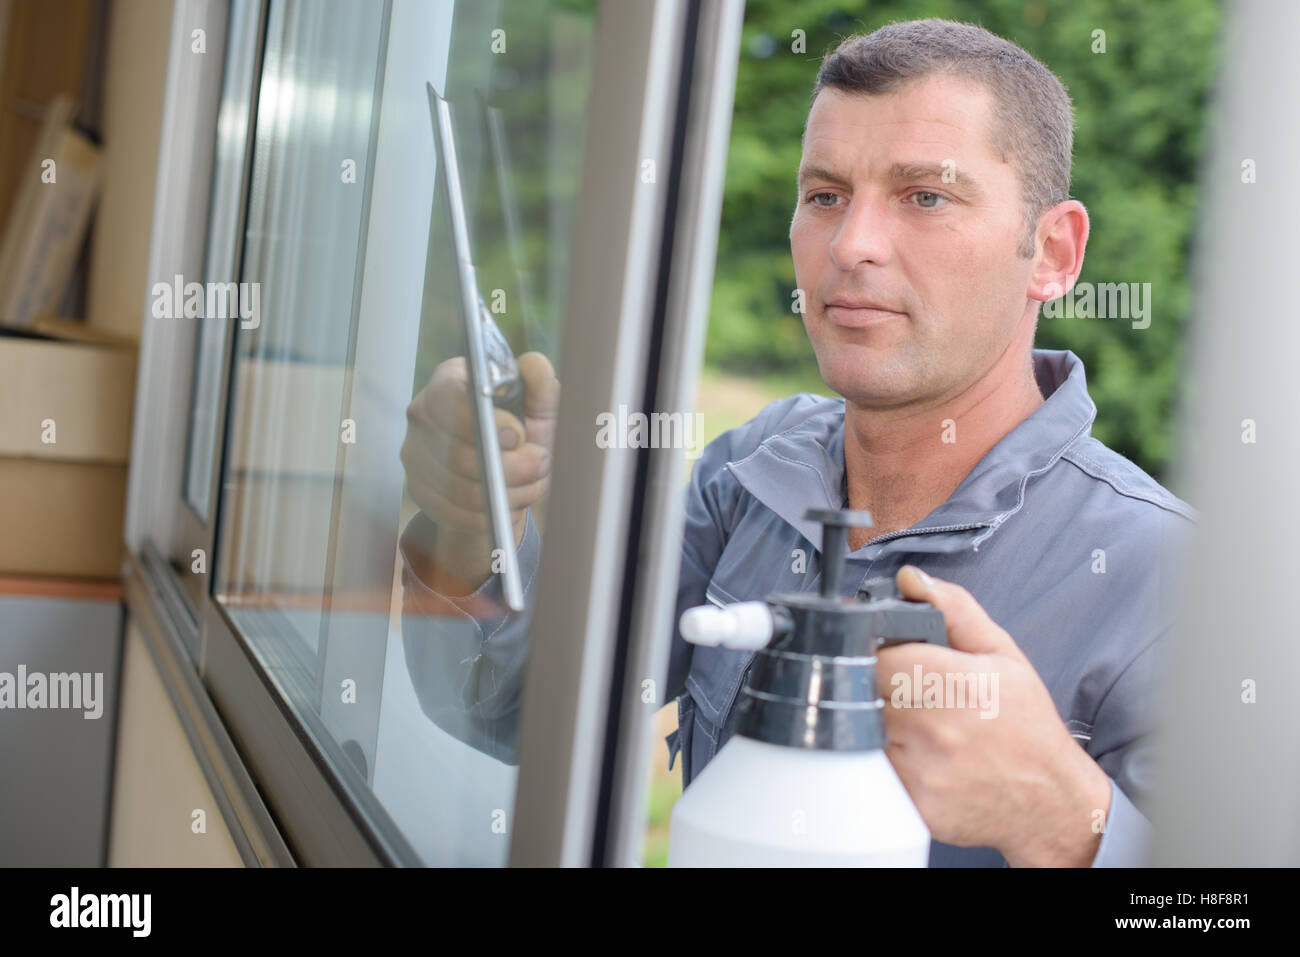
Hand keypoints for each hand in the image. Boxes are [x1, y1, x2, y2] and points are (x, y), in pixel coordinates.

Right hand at [401, 351, 559, 591]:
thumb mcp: (538, 404)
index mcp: (449, 381)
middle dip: (511, 466)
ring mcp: (415, 455)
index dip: (485, 422)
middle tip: (540, 463)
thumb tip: (531, 365)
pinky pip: (455, 513)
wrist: (506, 473)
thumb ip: (540, 383)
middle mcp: (422, 415)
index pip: (451, 399)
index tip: (517, 435)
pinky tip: (510, 504)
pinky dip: (490, 515)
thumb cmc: (522, 430)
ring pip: (461, 489)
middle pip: (458, 452)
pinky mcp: (418, 491)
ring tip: (531, 485)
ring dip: (508, 494)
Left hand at [877, 565, 1112, 866]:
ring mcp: (919, 769)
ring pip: (862, 730)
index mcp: (954, 682)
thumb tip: (911, 579)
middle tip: (902, 692)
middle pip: (862, 691)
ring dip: (874, 723)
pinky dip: (881, 758)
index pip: (876, 653)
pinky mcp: (910, 803)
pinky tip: (912, 754)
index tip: (888, 657)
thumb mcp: (1002, 654)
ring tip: (909, 723)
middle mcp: (933, 726)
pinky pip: (872, 769)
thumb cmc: (1027, 726)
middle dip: (876, 686)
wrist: (1050, 801)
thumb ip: (954, 609)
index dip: (876, 652)